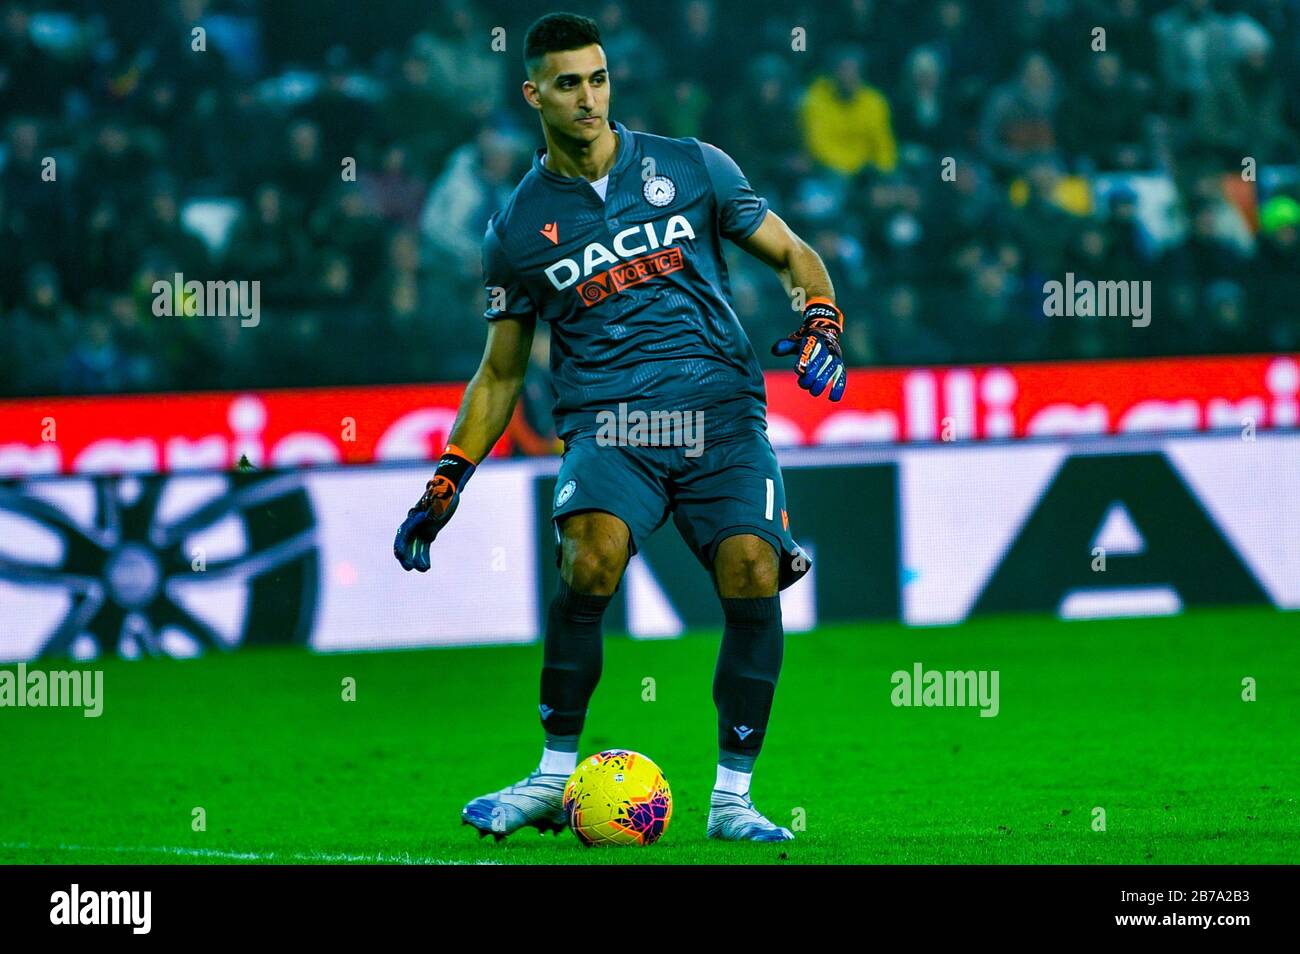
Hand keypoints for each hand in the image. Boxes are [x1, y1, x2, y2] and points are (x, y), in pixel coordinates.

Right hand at [393, 447, 475, 571]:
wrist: (448, 488)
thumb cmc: (443, 492)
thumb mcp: (439, 500)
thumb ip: (432, 508)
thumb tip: (426, 516)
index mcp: (414, 516)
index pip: (404, 532)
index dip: (401, 544)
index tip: (399, 554)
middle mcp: (414, 524)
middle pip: (406, 542)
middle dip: (406, 556)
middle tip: (408, 567)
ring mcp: (421, 529)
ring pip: (415, 548)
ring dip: (416, 559)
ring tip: (423, 569)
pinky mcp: (429, 532)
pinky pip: (424, 547)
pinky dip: (424, 557)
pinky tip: (426, 567)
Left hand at [771, 298, 846, 400]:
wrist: (825, 336)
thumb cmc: (806, 343)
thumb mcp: (796, 342)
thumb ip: (785, 346)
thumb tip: (775, 350)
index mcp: (814, 341)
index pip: (809, 351)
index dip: (803, 362)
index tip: (798, 370)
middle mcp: (826, 348)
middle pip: (819, 363)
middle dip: (810, 376)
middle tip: (803, 384)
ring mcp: (835, 358)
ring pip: (829, 372)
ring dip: (821, 384)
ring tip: (813, 391)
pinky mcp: (840, 367)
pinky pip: (841, 377)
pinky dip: (838, 388)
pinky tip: (832, 398)